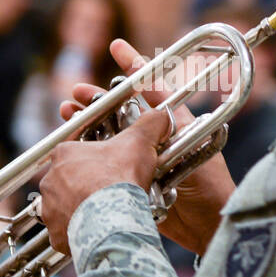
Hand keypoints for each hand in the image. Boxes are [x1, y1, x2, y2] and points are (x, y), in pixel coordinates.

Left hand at [40, 106, 170, 256]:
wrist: (113, 219)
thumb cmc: (121, 178)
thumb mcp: (139, 143)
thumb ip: (149, 124)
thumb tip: (160, 115)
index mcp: (64, 154)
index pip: (76, 151)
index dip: (97, 159)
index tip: (111, 166)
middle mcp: (50, 180)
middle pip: (70, 179)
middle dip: (87, 184)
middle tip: (110, 189)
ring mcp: (50, 208)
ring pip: (65, 206)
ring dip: (81, 208)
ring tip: (104, 212)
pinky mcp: (56, 233)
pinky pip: (65, 231)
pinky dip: (78, 231)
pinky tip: (97, 229)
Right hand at [59, 38, 234, 254]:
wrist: (207, 229)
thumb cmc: (209, 186)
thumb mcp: (191, 145)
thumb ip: (169, 120)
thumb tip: (151, 88)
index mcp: (174, 124)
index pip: (152, 88)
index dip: (135, 66)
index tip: (116, 47)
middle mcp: (155, 139)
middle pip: (121, 111)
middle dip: (97, 99)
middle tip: (76, 92)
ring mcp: (142, 161)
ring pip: (109, 135)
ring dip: (87, 124)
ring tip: (67, 114)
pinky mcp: (131, 183)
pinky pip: (105, 164)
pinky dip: (87, 153)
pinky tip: (70, 148)